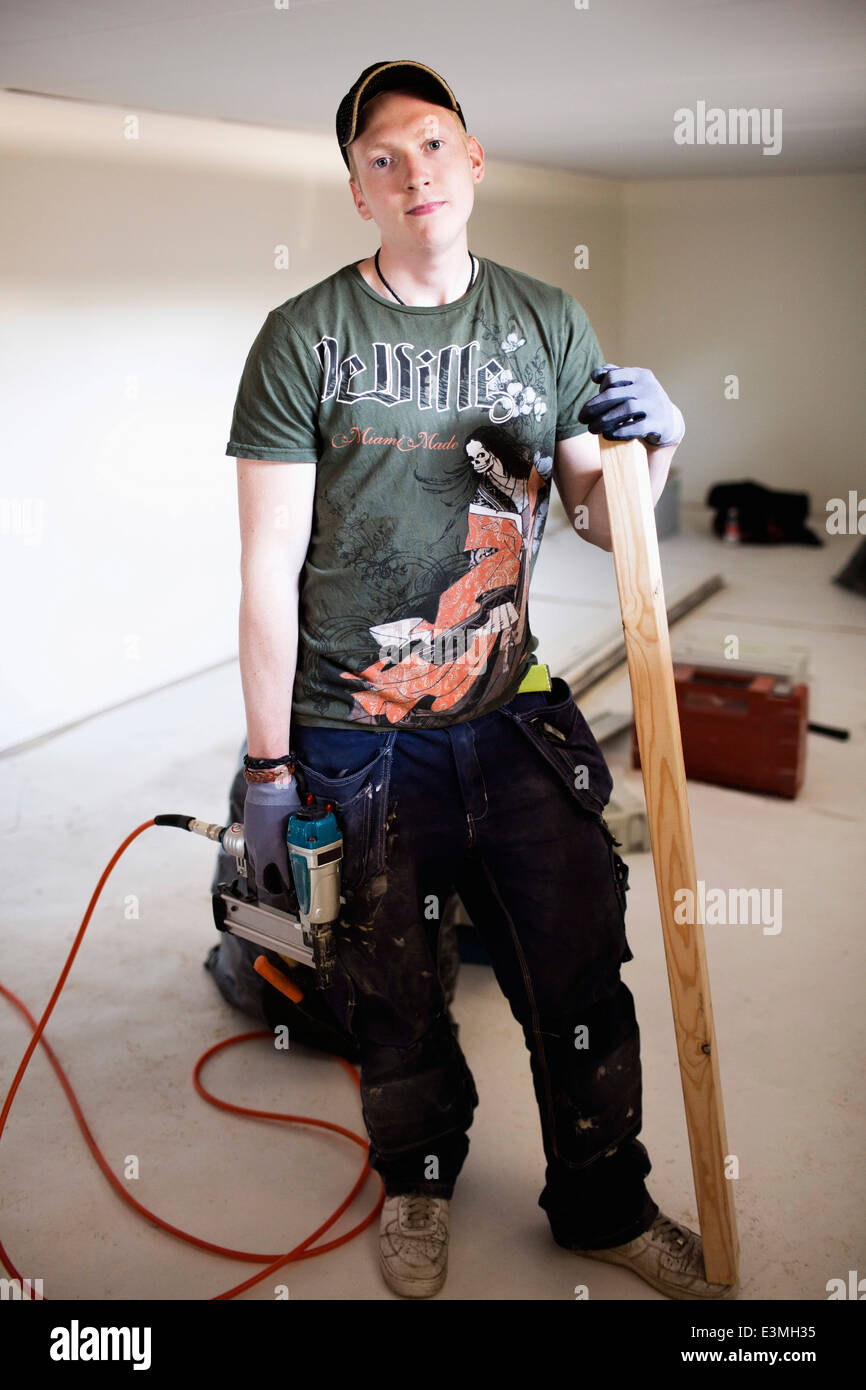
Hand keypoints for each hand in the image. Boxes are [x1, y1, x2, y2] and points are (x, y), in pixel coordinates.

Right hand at [242, 776, 301, 908]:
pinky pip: (252, 852)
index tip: (295, 893)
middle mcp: (260, 850)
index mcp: (275, 850)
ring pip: (257, 866)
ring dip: (265, 871)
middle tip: (282, 889)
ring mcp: (251, 842)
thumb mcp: (297, 824)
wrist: (267, 785)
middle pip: (263, 880)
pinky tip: (268, 852)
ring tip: (275, 872)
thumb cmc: (284, 800)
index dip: (289, 889)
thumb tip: (306, 849)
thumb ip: (299, 841)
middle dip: (273, 887)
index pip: (283, 878)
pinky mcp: (248, 834)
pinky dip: (260, 857)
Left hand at [578, 364, 684, 446]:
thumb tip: (594, 375)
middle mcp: (648, 387)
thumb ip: (613, 376)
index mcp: (640, 375)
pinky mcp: (658, 423)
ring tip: (592, 429)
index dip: (599, 390)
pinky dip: (620, 432)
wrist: (667, 421)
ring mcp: (655, 404)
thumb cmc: (642, 401)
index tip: (594, 403)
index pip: (612, 377)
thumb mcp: (631, 385)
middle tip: (582, 418)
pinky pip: (636, 427)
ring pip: (625, 409)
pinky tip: (607, 435)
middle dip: (594, 407)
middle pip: (614, 394)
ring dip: (604, 420)